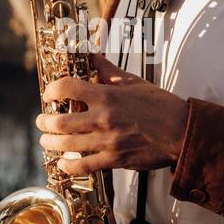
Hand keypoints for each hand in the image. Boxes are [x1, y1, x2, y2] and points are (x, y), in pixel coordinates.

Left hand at [36, 52, 188, 176]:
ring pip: (67, 145)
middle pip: (60, 121)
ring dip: (50, 143)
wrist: (182, 131)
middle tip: (41, 121)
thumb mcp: (134, 82)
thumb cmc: (161, 105)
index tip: (49, 94)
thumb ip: (109, 71)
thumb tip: (94, 56)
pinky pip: (84, 166)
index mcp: (107, 96)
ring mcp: (107, 142)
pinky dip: (68, 166)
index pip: (67, 88)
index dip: (52, 90)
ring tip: (46, 141)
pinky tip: (62, 164)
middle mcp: (103, 119)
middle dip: (45, 122)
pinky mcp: (114, 160)